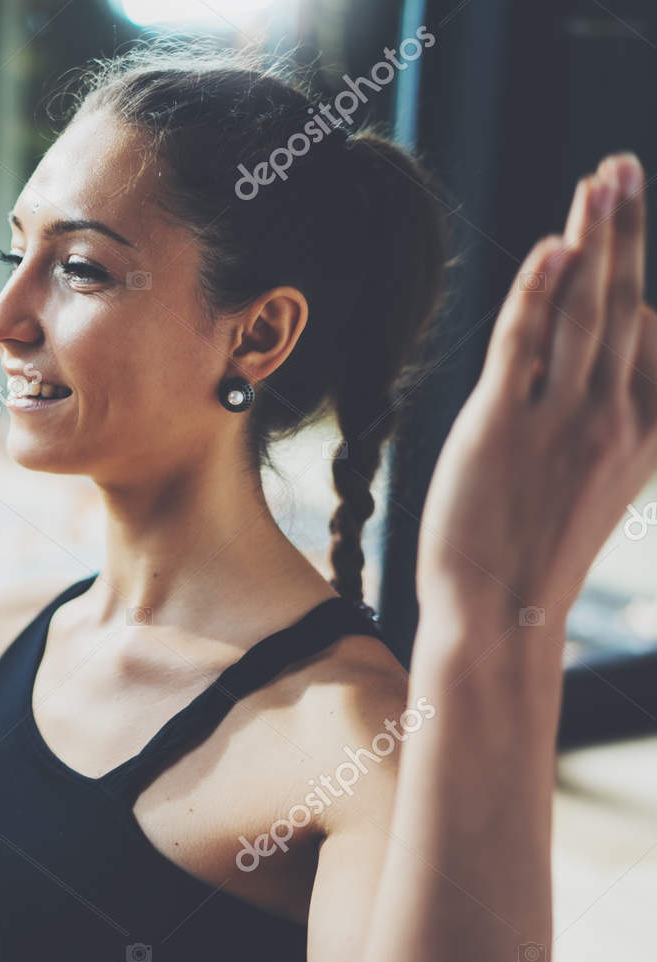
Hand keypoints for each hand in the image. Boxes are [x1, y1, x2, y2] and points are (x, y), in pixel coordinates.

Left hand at [417, 153, 656, 632]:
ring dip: (593, 239)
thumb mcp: (602, 479)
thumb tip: (627, 333)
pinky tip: (552, 247)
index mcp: (644, 430)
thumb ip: (618, 410)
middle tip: (623, 167)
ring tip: (602, 178)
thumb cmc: (536, 547)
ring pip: (584, 311)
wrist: (499, 615)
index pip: (653, 335)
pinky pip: (525, 345)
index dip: (636, 284)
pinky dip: (539, 293)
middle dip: (626, 229)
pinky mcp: (501, 428)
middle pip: (625, 303)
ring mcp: (560, 422)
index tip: (620, 217)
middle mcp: (614, 418)